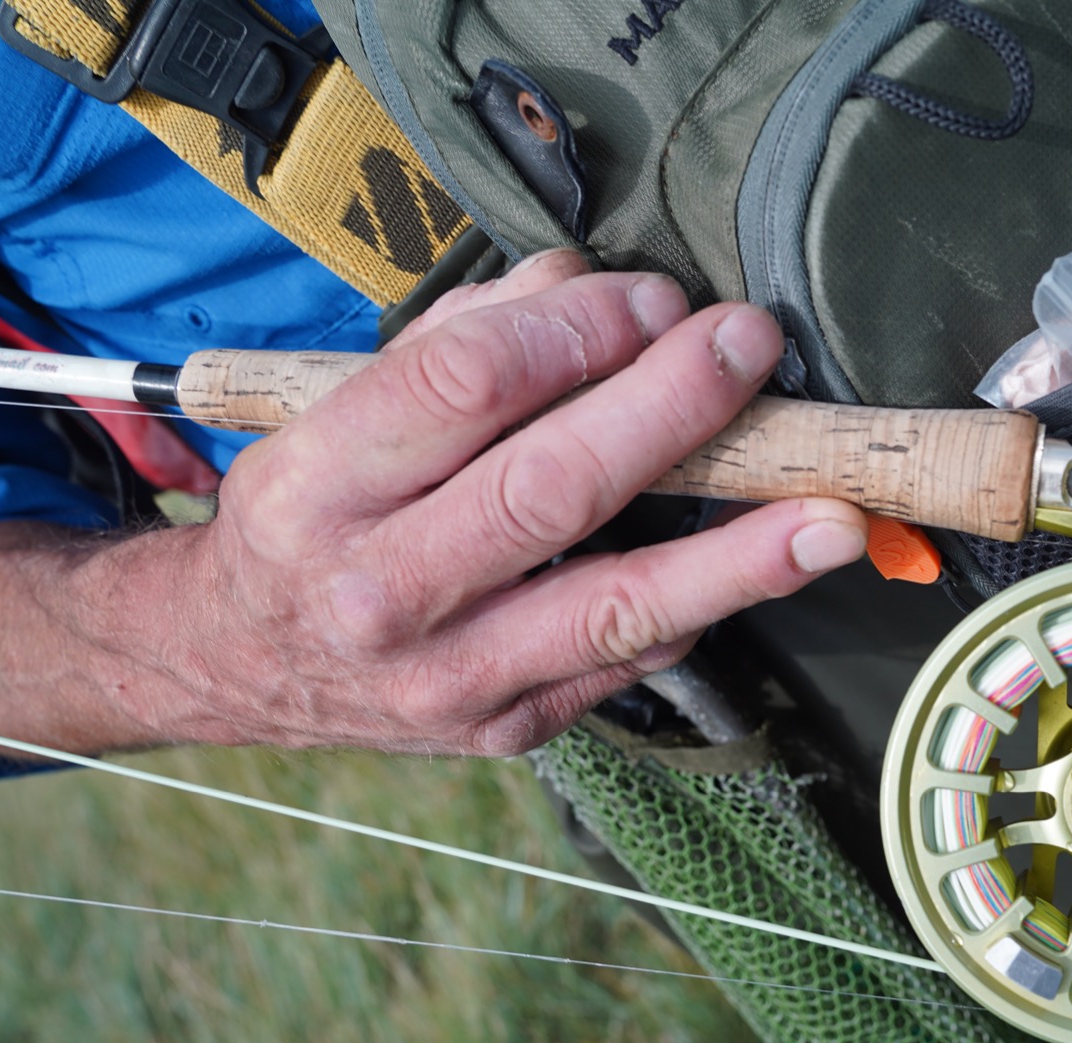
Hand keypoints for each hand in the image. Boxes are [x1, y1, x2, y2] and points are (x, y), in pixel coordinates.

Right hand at [178, 250, 867, 754]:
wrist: (240, 663)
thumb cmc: (308, 517)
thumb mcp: (337, 409)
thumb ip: (463, 339)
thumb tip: (587, 283)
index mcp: (319, 487)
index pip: (469, 383)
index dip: (581, 328)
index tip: (655, 299)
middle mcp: (377, 591)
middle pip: (553, 487)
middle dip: (670, 408)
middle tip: (747, 349)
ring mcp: (446, 677)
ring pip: (615, 607)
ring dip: (738, 558)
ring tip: (831, 517)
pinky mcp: (505, 729)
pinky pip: (625, 660)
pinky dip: (698, 603)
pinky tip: (759, 563)